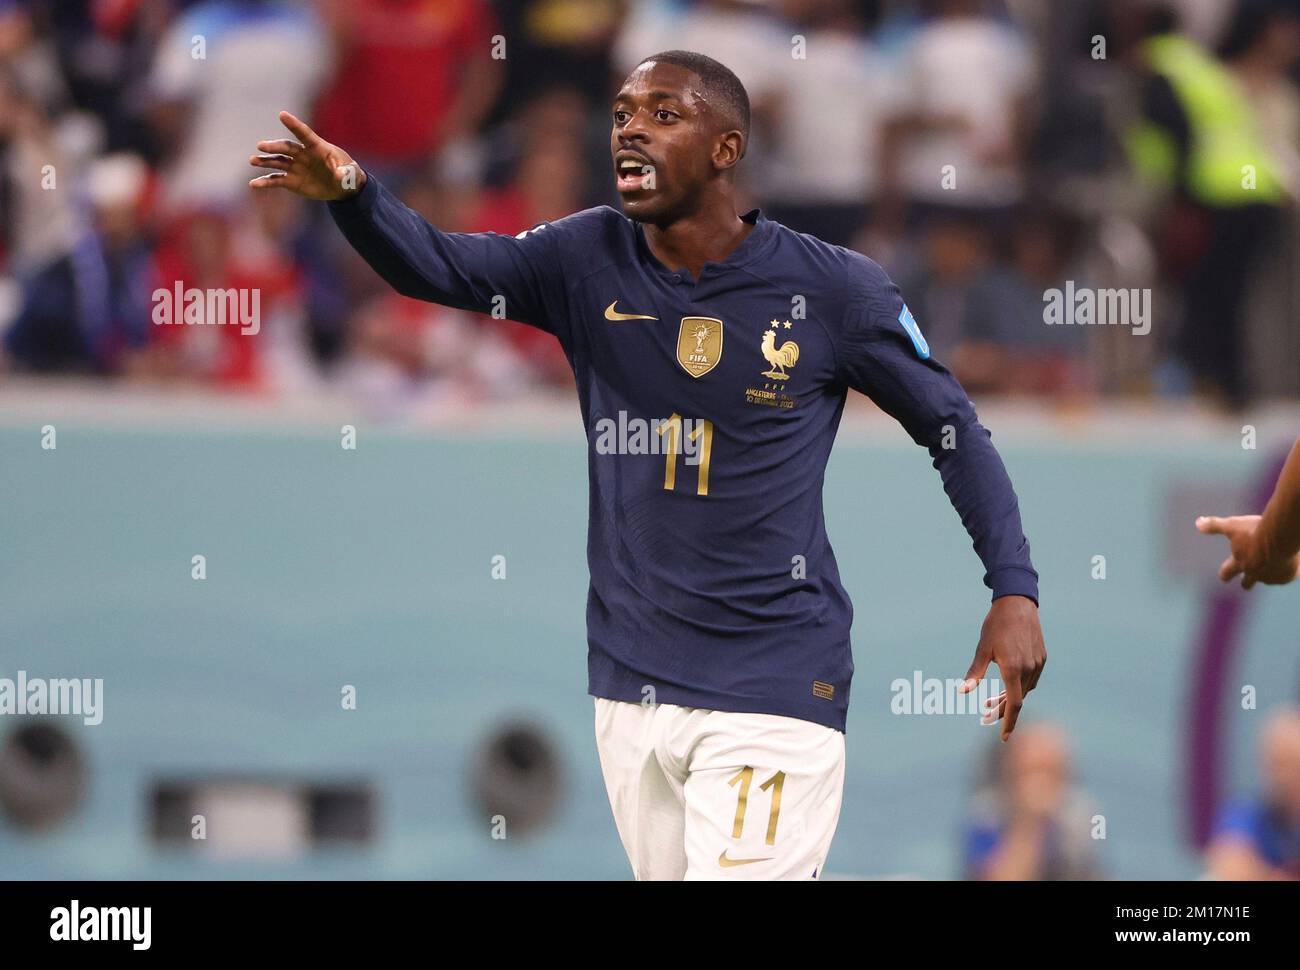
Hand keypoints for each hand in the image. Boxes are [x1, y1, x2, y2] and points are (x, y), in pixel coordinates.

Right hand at [248, 111, 364, 200]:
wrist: (341, 187)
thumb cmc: (348, 173)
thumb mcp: (350, 172)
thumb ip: (345, 172)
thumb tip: (340, 175)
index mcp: (317, 147)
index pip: (304, 133)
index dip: (294, 124)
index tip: (282, 115)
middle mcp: (302, 154)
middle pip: (286, 148)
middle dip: (274, 147)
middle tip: (261, 146)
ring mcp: (295, 167)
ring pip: (277, 161)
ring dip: (265, 161)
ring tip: (253, 160)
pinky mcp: (291, 181)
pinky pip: (276, 180)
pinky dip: (265, 182)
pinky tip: (253, 184)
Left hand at [958, 595, 1044, 741]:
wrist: (1017, 603)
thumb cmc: (995, 626)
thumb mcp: (982, 649)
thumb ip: (975, 672)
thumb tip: (961, 692)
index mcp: (1013, 669)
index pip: (1014, 704)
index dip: (1008, 721)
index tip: (1003, 737)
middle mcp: (1029, 669)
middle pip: (1018, 698)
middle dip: (1003, 710)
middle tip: (985, 715)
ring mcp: (1038, 663)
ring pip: (1026, 689)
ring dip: (1011, 697)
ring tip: (990, 701)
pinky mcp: (1042, 657)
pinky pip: (1032, 678)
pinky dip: (1020, 686)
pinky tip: (1008, 685)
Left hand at [1196, 514, 1299, 587]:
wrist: (1281, 537)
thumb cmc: (1255, 531)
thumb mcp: (1233, 525)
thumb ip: (1215, 525)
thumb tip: (1197, 523)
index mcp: (1239, 563)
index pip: (1227, 572)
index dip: (1225, 574)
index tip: (1224, 578)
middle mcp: (1254, 574)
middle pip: (1247, 583)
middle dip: (1246, 583)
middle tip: (1245, 585)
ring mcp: (1272, 577)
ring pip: (1269, 578)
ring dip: (1270, 573)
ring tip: (1274, 563)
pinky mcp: (1288, 576)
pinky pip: (1287, 575)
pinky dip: (1289, 569)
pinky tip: (1292, 563)